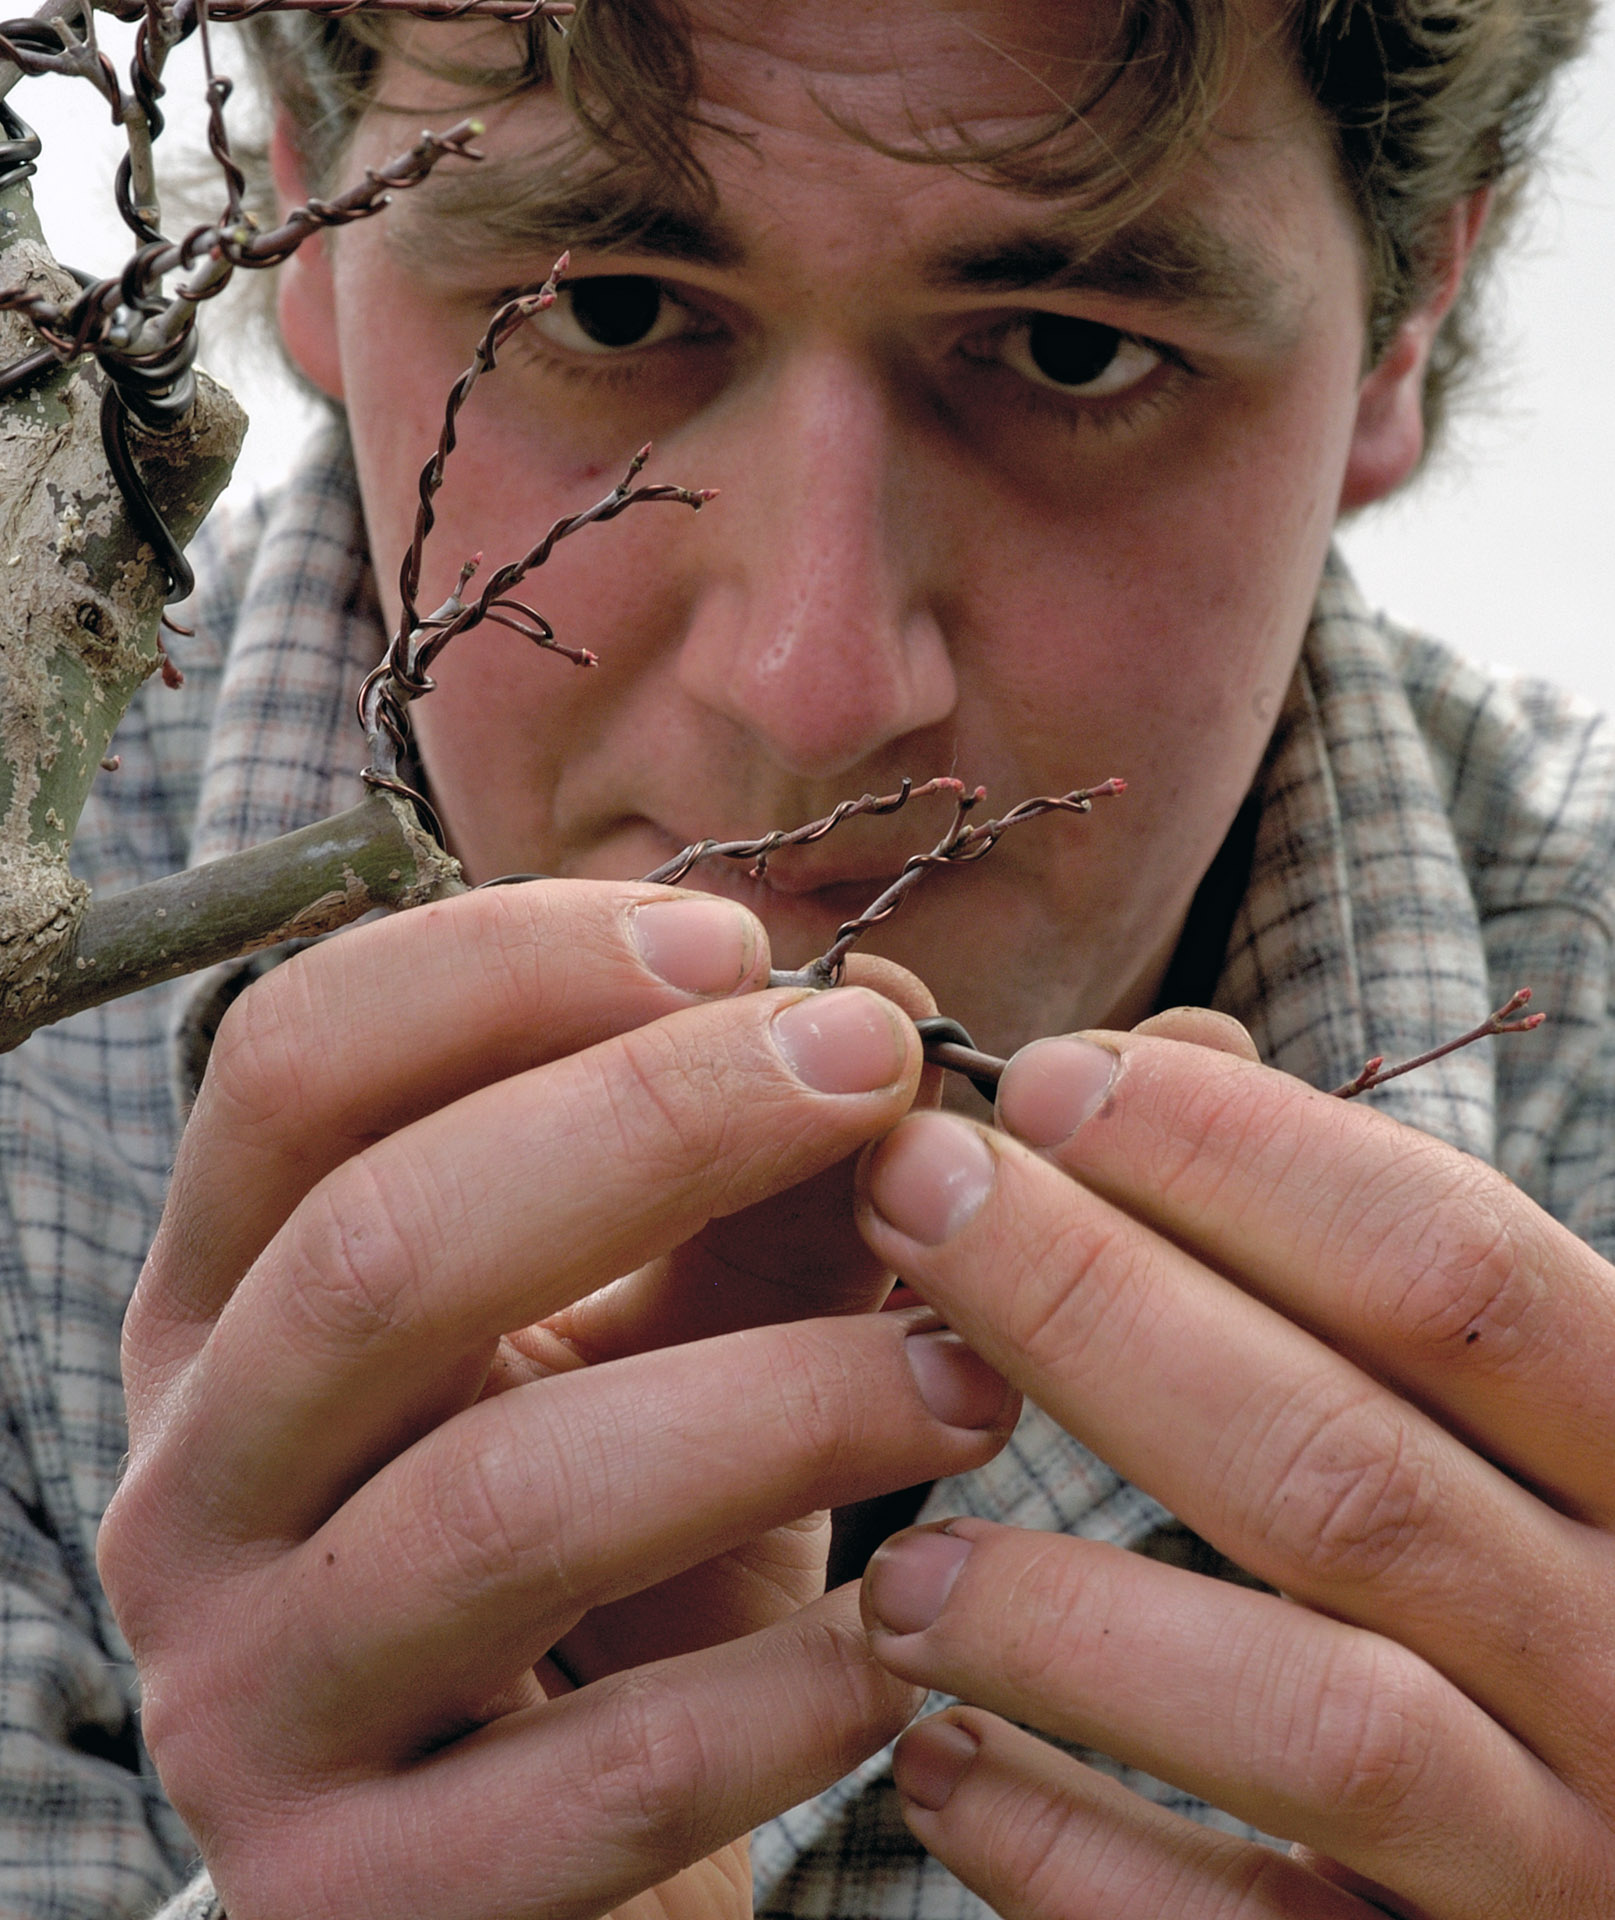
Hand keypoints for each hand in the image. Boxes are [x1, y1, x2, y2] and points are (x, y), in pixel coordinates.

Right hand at [98, 881, 1018, 1919]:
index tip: (739, 943)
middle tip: (881, 1077)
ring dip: (780, 1404)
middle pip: (382, 1245)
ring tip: (974, 1373)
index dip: (509, 964)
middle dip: (655, 1125)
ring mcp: (254, 1703)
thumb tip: (883, 1015)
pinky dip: (793, 1684)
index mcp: (234, 1303)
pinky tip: (926, 1622)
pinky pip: (600, 1771)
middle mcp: (198, 1483)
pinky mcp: (362, 1901)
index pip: (298, 1059)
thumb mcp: (660, 1341)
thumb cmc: (621, 1544)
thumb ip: (751, 1192)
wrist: (549, 1868)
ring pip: (500, 1503)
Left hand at [853, 1008, 1614, 1916]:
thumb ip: (1369, 1285)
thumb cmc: (1543, 1596)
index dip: (1242, 1157)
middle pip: (1345, 1466)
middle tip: (909, 1191)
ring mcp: (1556, 1864)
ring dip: (1071, 1621)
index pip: (1458, 1277)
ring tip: (896, 1566)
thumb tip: (1148, 1061)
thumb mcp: (1515, 1427)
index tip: (1044, 1080)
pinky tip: (935, 1768)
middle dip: (1096, 1305)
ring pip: (1315, 1720)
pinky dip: (1075, 1858)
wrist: (1608, 1874)